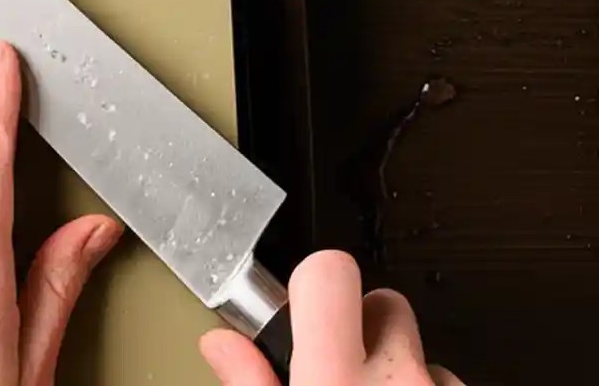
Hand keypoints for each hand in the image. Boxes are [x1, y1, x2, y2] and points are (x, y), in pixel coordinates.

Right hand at [199, 251, 464, 385]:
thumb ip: (250, 383)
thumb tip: (222, 343)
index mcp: (337, 380)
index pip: (327, 272)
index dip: (312, 284)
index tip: (303, 308)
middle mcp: (400, 379)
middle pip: (385, 306)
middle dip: (363, 332)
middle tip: (341, 375)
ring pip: (423, 355)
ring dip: (399, 376)